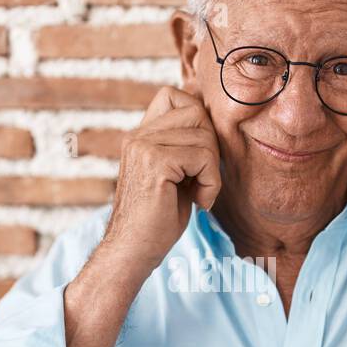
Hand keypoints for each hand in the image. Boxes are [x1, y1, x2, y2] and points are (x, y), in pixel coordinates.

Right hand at [103, 85, 222, 273]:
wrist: (132, 251)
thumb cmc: (157, 220)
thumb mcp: (174, 174)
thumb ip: (185, 146)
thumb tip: (214, 123)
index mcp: (139, 135)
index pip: (174, 94)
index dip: (197, 119)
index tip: (198, 157)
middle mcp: (138, 135)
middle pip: (196, 111)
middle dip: (210, 146)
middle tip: (202, 178)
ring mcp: (143, 146)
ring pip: (204, 136)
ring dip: (212, 170)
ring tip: (199, 194)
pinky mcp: (155, 162)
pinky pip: (204, 157)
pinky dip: (211, 183)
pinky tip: (199, 202)